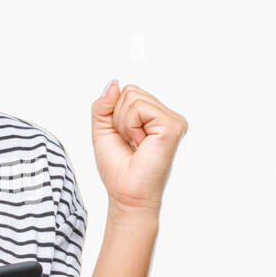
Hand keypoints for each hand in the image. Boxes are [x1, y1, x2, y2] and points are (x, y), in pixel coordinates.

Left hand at [91, 80, 188, 216]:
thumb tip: (114, 83)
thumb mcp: (103, 129)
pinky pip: (139, 107)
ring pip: (132, 96)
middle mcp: (167, 116)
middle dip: (118, 117)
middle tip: (129, 142)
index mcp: (155, 116)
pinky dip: (130, 126)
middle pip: (129, 91)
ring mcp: (173, 120)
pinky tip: (141, 144)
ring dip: (124, 123)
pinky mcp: (172, 125)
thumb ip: (104, 105)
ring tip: (135, 144)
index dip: (114, 114)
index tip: (123, 138)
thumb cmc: (118, 168)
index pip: (127, 92)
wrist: (126, 193)